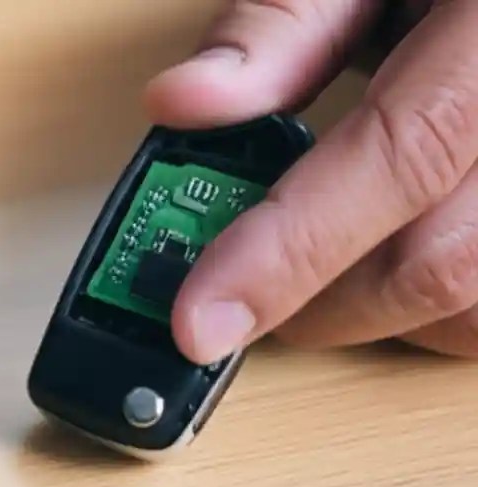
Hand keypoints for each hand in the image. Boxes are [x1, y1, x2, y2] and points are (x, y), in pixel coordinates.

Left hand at [145, 0, 477, 359]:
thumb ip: (282, 25)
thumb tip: (183, 102)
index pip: (403, 155)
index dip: (292, 249)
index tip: (201, 317)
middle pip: (443, 258)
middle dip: (316, 303)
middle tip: (228, 297)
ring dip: (379, 317)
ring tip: (307, 276)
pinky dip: (432, 312)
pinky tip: (379, 271)